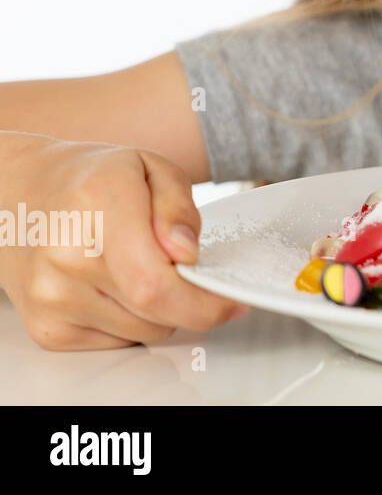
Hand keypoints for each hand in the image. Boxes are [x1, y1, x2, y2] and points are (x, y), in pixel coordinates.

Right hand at [0, 132, 247, 349]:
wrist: (21, 194)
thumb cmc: (91, 178)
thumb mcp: (150, 167)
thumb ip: (178, 207)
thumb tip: (187, 254)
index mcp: (98, 209)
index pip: (156, 284)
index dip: (205, 302)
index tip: (232, 300)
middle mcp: (67, 259)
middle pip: (157, 313)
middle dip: (191, 300)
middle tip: (192, 273)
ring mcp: (51, 298)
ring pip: (144, 331)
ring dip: (162, 309)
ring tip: (142, 266)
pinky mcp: (48, 328)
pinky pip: (118, 341)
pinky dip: (133, 319)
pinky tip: (117, 284)